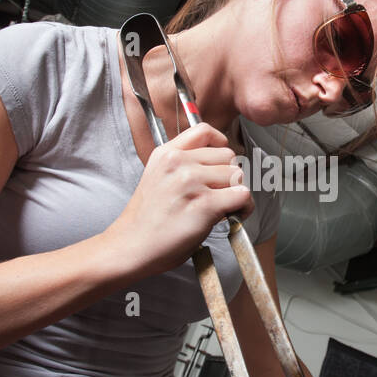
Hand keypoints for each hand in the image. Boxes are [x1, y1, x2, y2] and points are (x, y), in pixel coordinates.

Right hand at [101, 121, 253, 278]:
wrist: (132, 246)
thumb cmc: (147, 220)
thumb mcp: (157, 178)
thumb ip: (182, 165)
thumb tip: (218, 165)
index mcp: (166, 153)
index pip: (205, 131)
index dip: (221, 144)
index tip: (221, 161)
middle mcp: (178, 162)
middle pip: (228, 156)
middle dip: (229, 176)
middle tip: (221, 194)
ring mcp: (191, 181)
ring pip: (237, 175)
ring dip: (237, 192)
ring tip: (224, 207)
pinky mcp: (205, 204)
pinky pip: (242, 195)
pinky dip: (244, 207)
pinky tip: (232, 215)